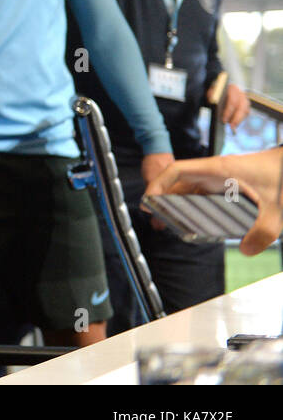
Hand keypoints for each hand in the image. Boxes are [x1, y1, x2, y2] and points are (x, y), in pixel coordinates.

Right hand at [145, 149, 282, 255]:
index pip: (177, 170)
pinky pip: (201, 192)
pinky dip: (192, 203)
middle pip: (179, 181)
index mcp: (218, 169)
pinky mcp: (226, 183)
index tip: (149, 200)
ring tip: (170, 220)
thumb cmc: (281, 176)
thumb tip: (247, 250)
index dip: (159, 183)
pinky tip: (194, 219)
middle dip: (164, 197)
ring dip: (178, 201)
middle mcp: (214, 172)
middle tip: (156, 216)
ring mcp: (219, 177)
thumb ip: (263, 231)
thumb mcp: (276, 208)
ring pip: (189, 187)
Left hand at [215, 82, 250, 129]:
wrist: (221, 89)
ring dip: (239, 120)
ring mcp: (245, 99)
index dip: (228, 112)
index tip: (224, 121)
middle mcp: (241, 93)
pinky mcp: (246, 105)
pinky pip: (246, 113)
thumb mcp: (212, 92)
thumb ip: (212, 95)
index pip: (233, 102)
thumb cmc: (215, 91)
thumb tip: (213, 102)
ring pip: (245, 111)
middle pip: (242, 107)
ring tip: (233, 127)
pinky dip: (240, 119)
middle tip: (231, 127)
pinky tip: (235, 124)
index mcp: (232, 88)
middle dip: (236, 118)